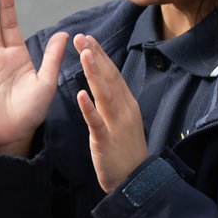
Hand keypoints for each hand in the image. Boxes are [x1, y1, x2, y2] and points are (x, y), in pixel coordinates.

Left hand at [74, 36, 147, 193]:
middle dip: (95, 56)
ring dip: (94, 73)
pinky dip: (89, 107)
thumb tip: (104, 85)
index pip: (113, 74)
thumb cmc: (127, 151)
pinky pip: (96, 121)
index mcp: (128, 104)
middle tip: (81, 37)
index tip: (89, 39)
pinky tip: (80, 94)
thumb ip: (115, 103)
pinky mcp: (106, 140)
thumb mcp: (124, 121)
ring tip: (84, 53)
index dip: (101, 56)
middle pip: (109, 78)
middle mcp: (124, 109)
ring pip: (104, 94)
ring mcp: (116, 124)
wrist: (136, 181)